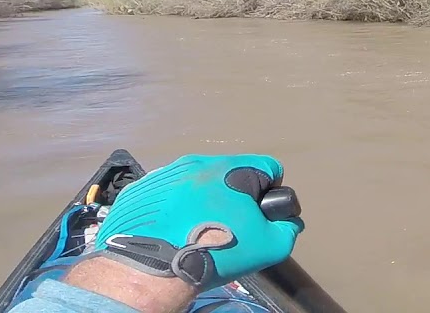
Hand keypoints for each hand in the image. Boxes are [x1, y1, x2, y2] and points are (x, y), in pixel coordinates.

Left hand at [92, 153, 302, 290]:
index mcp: (233, 168)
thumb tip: (288, 221)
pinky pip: (168, 191)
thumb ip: (287, 229)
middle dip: (234, 196)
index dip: (269, 193)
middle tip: (228, 227)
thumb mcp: (269, 247)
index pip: (268, 168)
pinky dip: (175, 206)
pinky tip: (173, 229)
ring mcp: (166, 172)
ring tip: (196, 229)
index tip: (258, 217)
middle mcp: (199, 161)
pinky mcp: (142, 187)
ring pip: (197, 180)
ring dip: (203, 199)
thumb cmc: (216, 252)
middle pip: (230, 173)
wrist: (152, 269)